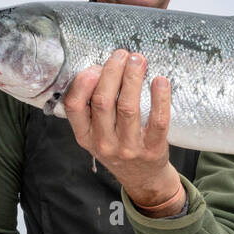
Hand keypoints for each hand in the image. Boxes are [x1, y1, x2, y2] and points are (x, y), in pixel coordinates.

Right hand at [63, 50, 184, 212]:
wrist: (143, 178)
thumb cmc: (118, 146)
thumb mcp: (96, 133)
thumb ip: (93, 107)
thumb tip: (103, 67)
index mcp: (85, 136)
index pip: (73, 106)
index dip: (83, 81)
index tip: (96, 66)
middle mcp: (104, 143)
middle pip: (102, 100)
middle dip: (112, 71)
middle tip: (123, 54)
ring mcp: (128, 148)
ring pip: (128, 106)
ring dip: (133, 77)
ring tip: (138, 60)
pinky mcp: (153, 149)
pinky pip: (158, 120)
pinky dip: (160, 98)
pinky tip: (160, 81)